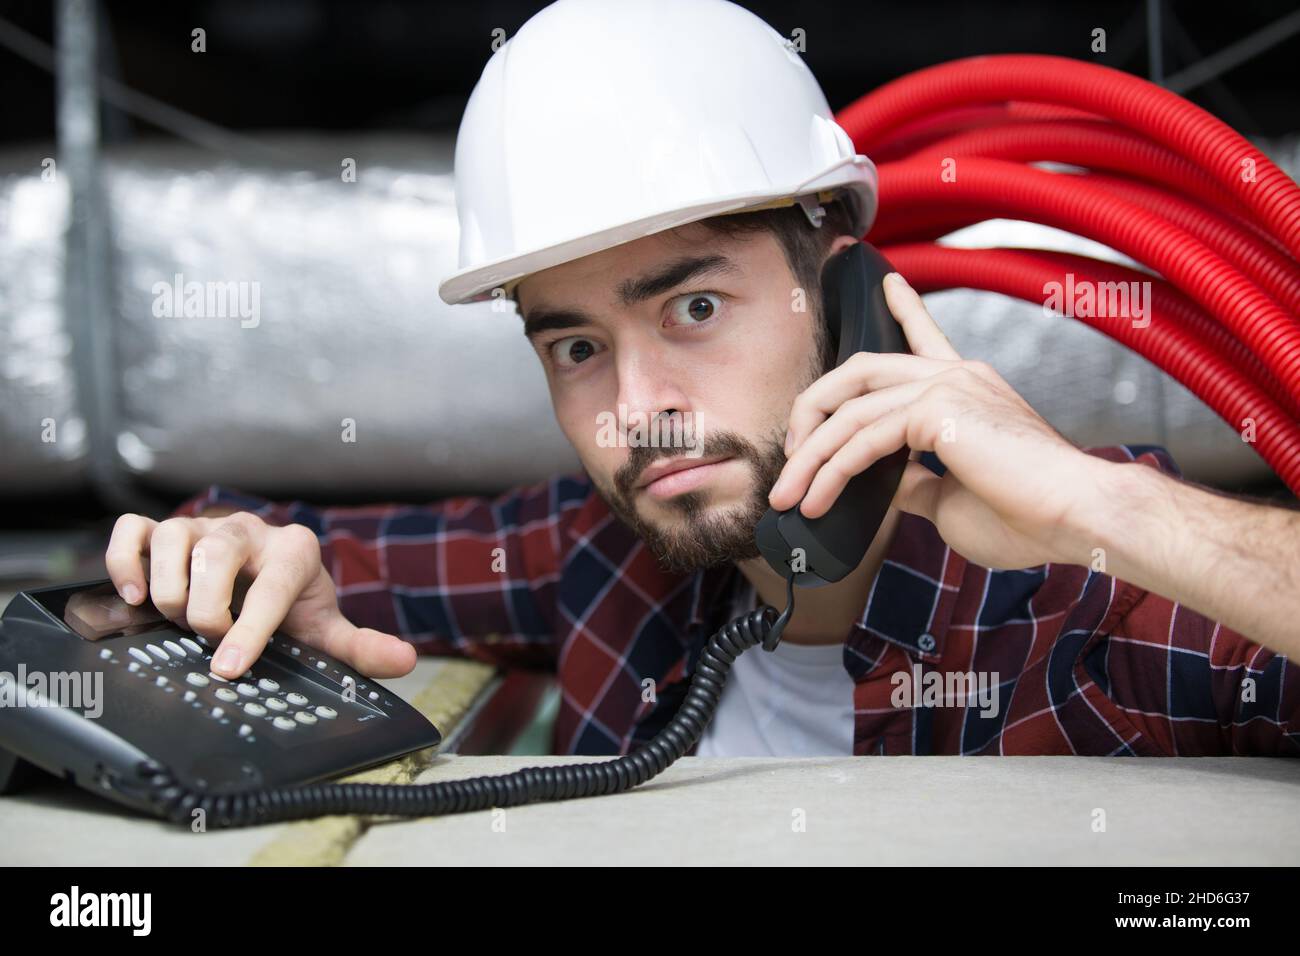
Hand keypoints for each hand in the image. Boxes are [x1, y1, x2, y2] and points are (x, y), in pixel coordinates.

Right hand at [105, 511, 417, 679]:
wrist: (265, 583)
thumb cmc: (293, 610)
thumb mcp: (326, 631)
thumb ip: (361, 648)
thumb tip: (404, 661)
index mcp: (295, 551)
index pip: (273, 585)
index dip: (251, 629)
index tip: (229, 668)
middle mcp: (249, 532)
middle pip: (216, 555)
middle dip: (206, 609)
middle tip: (208, 638)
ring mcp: (204, 527)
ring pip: (173, 538)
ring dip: (169, 588)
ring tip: (178, 618)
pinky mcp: (164, 531)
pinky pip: (134, 529)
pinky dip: (126, 561)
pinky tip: (135, 595)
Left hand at [767, 272, 1111, 570]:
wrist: (1074, 518)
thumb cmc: (1026, 516)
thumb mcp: (951, 496)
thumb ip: (915, 480)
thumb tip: (884, 486)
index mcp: (966, 388)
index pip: (925, 336)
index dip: (903, 307)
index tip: (887, 282)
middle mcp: (955, 376)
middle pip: (858, 371)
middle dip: (812, 411)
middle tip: (790, 455)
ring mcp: (946, 387)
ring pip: (850, 410)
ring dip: (810, 457)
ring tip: (789, 496)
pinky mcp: (937, 410)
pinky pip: (863, 438)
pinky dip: (832, 471)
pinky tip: (818, 500)